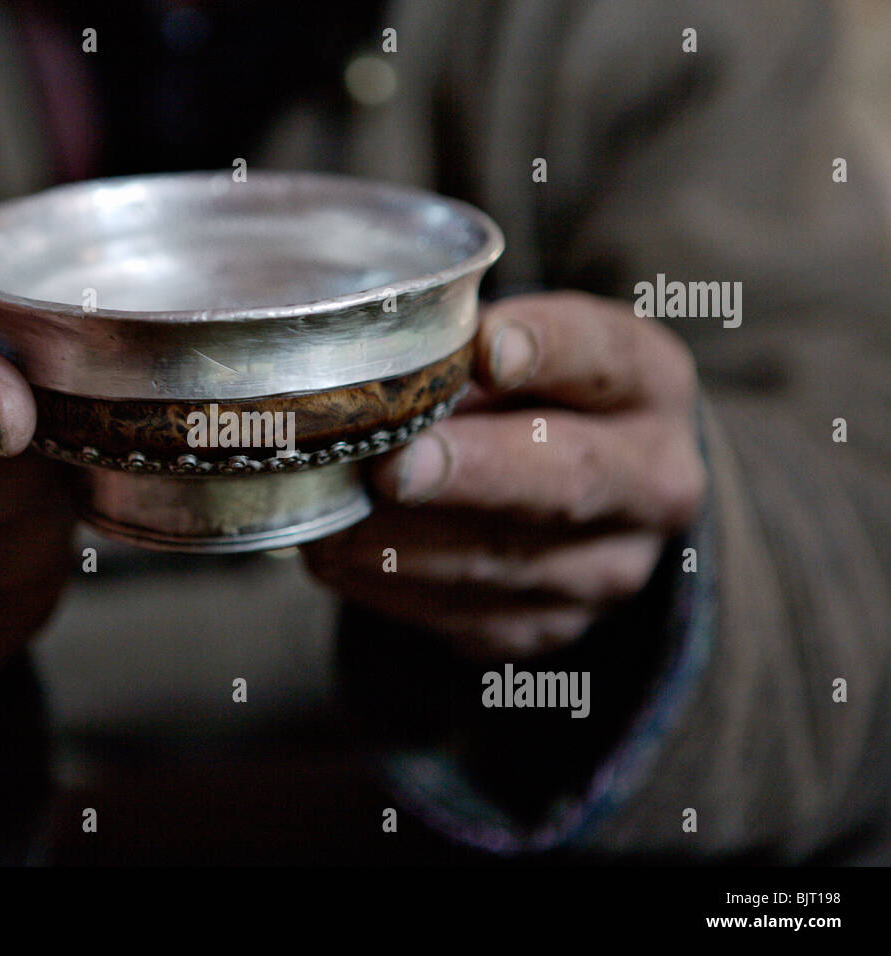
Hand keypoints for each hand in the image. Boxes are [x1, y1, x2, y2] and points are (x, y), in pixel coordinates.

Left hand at [303, 291, 705, 657]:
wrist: (572, 497)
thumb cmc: (522, 394)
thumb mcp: (517, 345)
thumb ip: (463, 344)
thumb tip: (370, 355)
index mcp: (649, 384)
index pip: (607, 357)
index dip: (549, 350)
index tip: (488, 349)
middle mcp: (653, 484)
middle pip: (567, 480)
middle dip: (473, 473)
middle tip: (394, 467)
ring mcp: (607, 571)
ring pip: (502, 562)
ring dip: (404, 541)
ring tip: (329, 512)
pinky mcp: (546, 627)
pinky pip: (461, 613)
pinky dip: (387, 584)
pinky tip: (334, 552)